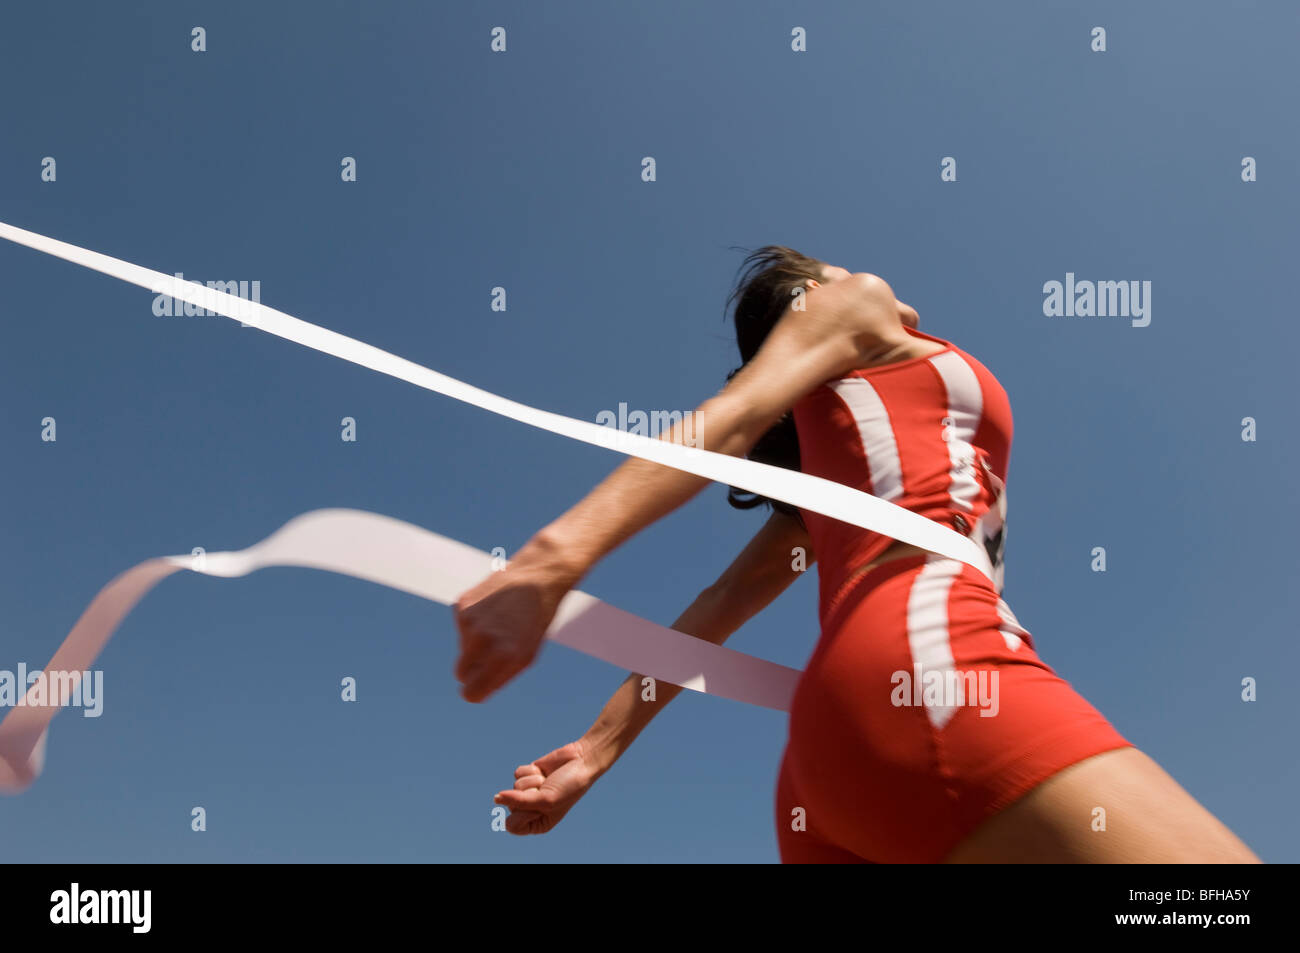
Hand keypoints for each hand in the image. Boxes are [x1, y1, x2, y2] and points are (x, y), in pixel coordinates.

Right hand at [453, 547, 574, 702]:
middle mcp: (484, 639)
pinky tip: (492, 609)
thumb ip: (499, 675)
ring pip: (463, 647)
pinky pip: (462, 627)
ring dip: (476, 641)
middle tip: (491, 654)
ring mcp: (470, 621)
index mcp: (505, 656)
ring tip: (500, 622)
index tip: (477, 687)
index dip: (473, 691)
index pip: (471, 693)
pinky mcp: (461, 605)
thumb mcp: (527, 654)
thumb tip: (472, 689)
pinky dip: (474, 622)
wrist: (536, 576)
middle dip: (472, 670)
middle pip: (461, 673)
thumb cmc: (535, 620)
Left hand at [494, 740, 601, 834]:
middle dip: (529, 794)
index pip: (512, 825)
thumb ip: (518, 801)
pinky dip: (531, 771)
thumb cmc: (568, 787)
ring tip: (548, 780)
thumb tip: (495, 798)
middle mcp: (531, 809)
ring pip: (514, 786)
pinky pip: (518, 773)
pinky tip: (544, 771)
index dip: (523, 813)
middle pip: (510, 805)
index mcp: (538, 824)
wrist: (581, 761)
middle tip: (547, 790)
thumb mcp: (545, 799)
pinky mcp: (529, 776)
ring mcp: (529, 791)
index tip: (539, 806)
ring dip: (532, 781)